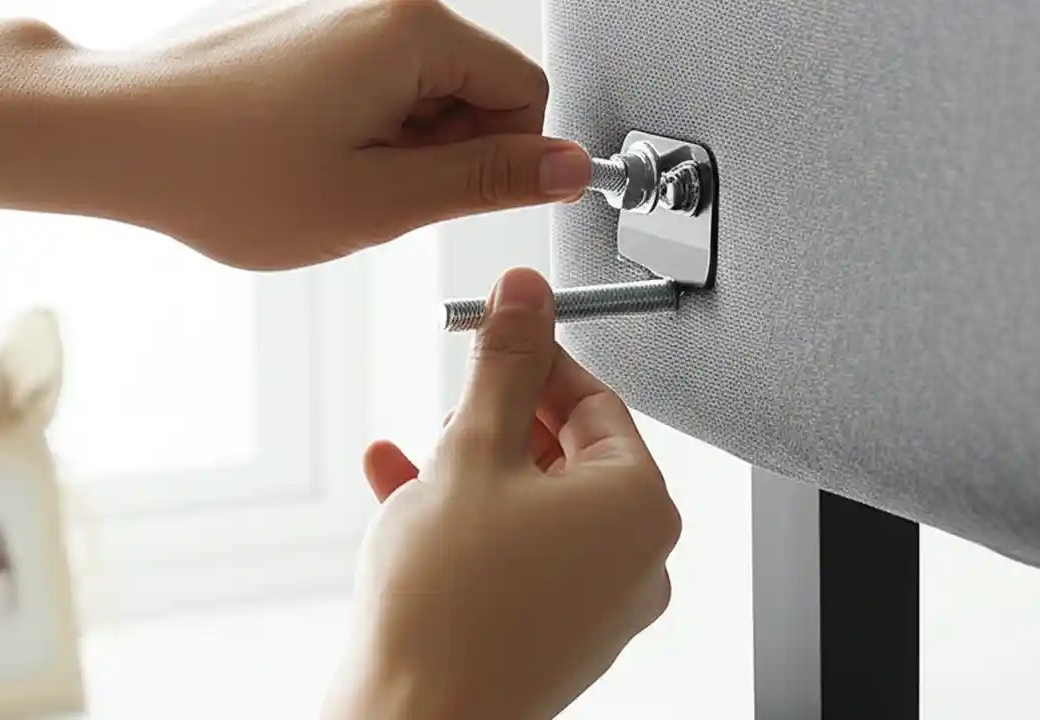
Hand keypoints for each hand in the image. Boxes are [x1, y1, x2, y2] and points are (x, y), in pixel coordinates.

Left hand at [0, 1, 590, 268]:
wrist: (114, 135)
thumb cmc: (224, 170)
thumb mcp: (380, 200)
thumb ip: (489, 181)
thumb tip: (569, 169)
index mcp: (413, 30)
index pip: (526, 93)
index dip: (506, 160)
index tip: (451, 196)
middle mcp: (385, 3)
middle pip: (480, 88)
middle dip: (447, 153)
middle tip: (377, 190)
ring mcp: (347, 10)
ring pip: (430, 92)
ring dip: (403, 147)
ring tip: (336, 174)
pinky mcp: (318, 27)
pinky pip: (383, 84)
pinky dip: (366, 130)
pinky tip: (313, 154)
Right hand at [323, 268, 680, 719]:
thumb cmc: (449, 604)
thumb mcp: (473, 452)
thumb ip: (504, 363)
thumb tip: (524, 292)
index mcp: (639, 506)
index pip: (597, 402)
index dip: (539, 360)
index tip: (496, 335)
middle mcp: (633, 557)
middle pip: (569, 453)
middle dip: (501, 418)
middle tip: (454, 401)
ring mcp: (596, 602)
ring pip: (534, 503)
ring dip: (472, 464)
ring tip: (418, 449)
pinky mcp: (554, 632)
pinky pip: (516, 553)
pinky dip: (468, 517)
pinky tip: (400, 485)